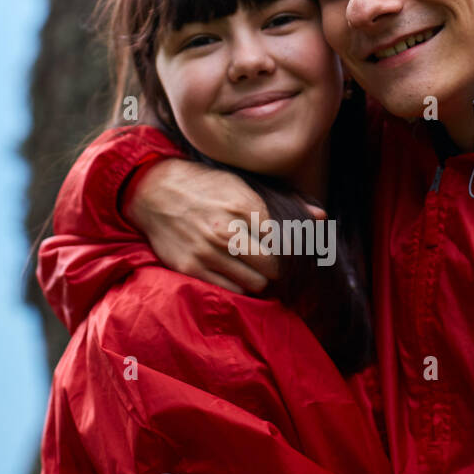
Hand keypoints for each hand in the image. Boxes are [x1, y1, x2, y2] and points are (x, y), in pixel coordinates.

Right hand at [124, 159, 325, 294]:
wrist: (153, 190)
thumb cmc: (204, 186)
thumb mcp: (243, 184)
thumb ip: (285, 202)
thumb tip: (320, 217)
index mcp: (244, 205)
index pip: (283, 243)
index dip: (287, 249)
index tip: (284, 250)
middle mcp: (226, 230)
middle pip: (272, 267)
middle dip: (275, 267)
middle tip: (270, 262)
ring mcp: (207, 251)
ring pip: (255, 283)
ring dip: (258, 278)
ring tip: (251, 267)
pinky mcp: (191, 267)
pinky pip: (230, 290)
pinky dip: (238, 285)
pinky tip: (234, 272)